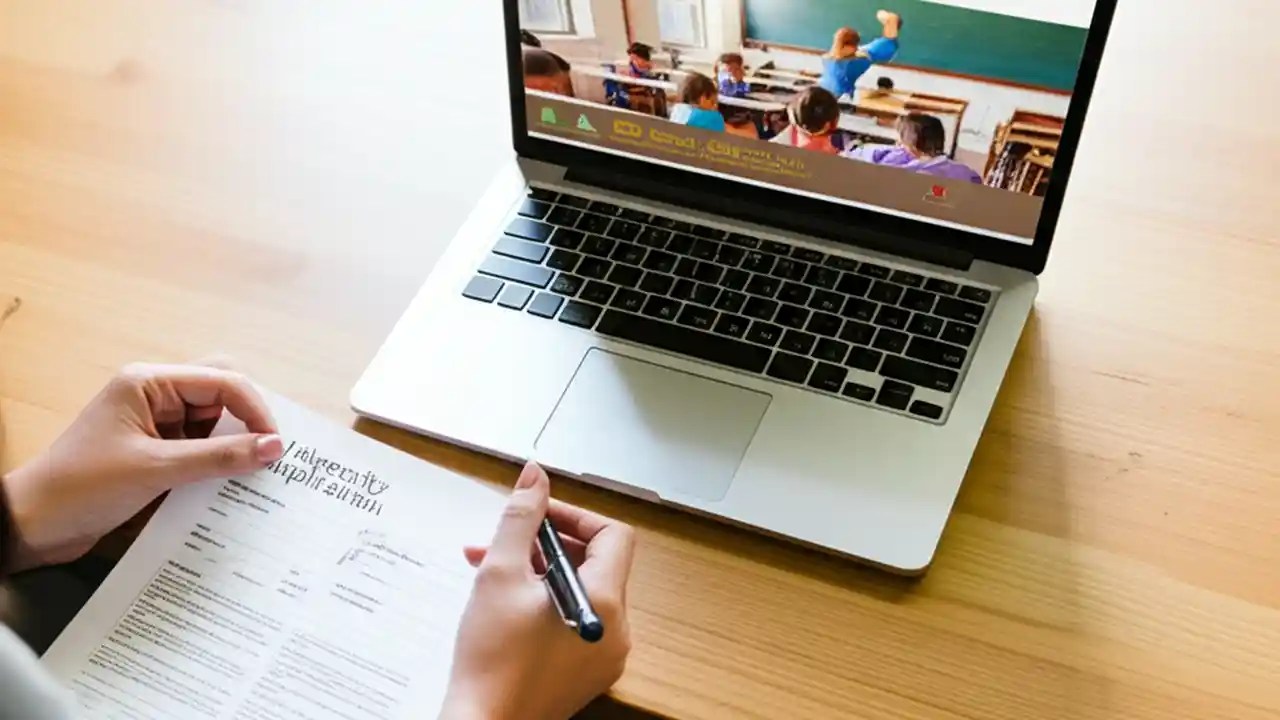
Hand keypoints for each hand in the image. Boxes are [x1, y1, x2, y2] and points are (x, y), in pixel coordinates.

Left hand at [1, 361, 282, 572]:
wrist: (32, 525)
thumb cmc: (81, 488)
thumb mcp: (155, 470)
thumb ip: (218, 457)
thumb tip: (274, 447)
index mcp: (149, 384)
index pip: (221, 381)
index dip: (255, 410)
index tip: (275, 446)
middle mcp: (154, 397)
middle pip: (221, 394)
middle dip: (247, 422)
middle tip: (269, 454)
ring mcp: (154, 424)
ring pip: (213, 424)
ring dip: (232, 447)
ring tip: (252, 477)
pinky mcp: (154, 452)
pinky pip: (199, 450)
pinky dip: (216, 466)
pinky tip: (228, 488)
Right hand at [440, 463, 635, 719]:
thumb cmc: (491, 661)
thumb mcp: (500, 573)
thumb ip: (521, 518)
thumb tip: (536, 477)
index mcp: (605, 602)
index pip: (613, 534)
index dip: (575, 516)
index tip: (539, 515)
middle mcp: (616, 630)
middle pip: (597, 563)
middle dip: (549, 544)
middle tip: (509, 543)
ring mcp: (604, 655)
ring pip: (582, 591)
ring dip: (541, 572)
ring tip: (495, 572)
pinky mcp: (586, 671)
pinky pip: (576, 620)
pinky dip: (547, 603)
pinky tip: (506, 604)